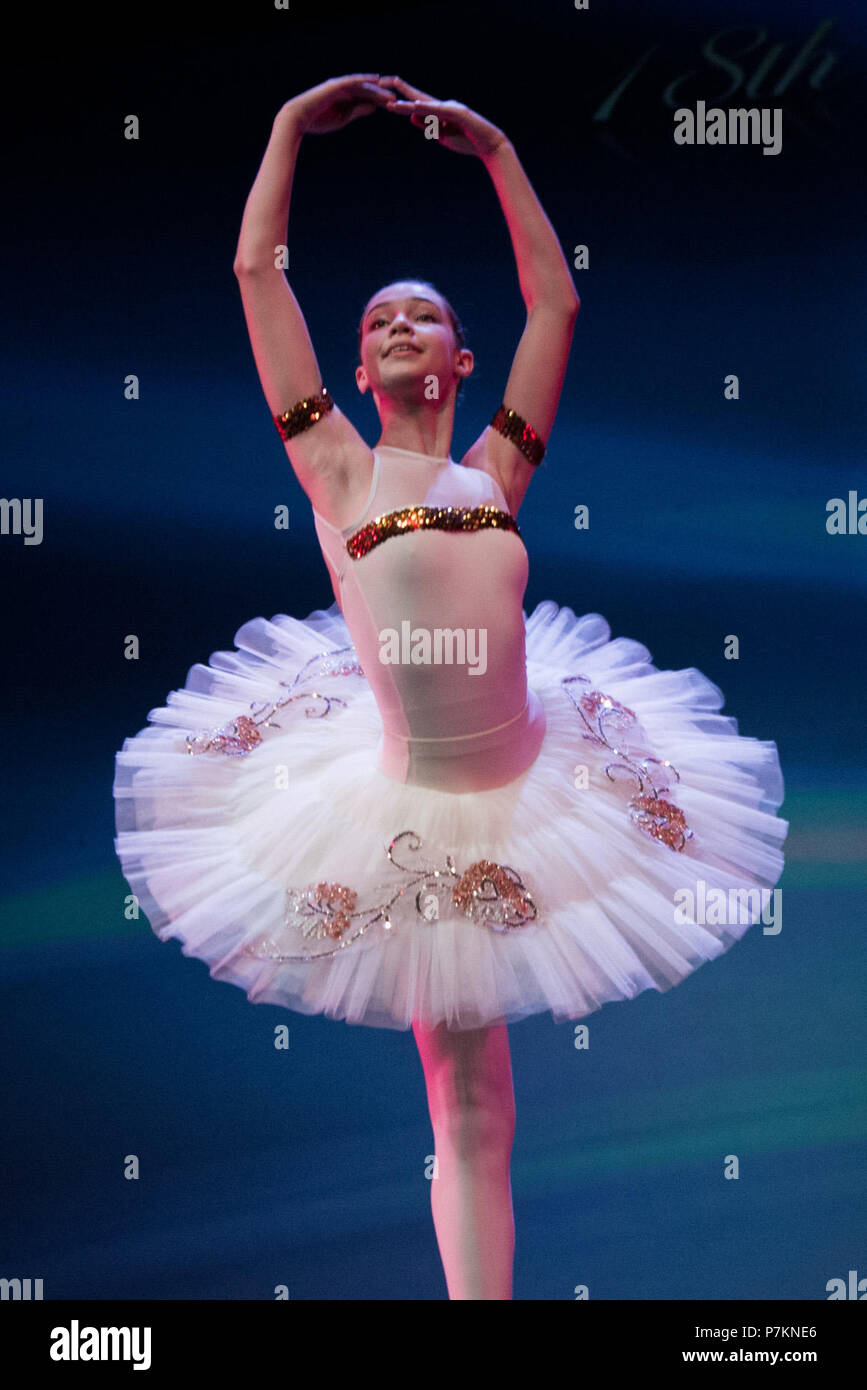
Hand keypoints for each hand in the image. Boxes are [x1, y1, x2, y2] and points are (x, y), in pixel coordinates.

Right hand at [279, 74, 394, 134]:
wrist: (299, 119)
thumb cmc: (318, 121)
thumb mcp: (344, 117)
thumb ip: (358, 110)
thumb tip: (373, 107)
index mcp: (346, 97)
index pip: (367, 97)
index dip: (381, 101)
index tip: (394, 105)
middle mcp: (344, 88)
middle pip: (368, 90)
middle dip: (383, 93)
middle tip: (399, 96)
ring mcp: (340, 85)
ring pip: (363, 86)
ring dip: (378, 90)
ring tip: (392, 95)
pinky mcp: (335, 85)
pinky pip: (353, 82)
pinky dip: (364, 81)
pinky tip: (376, 81)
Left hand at [380, 76, 507, 156]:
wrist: (488, 144)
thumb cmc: (466, 141)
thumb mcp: (441, 135)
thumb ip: (427, 124)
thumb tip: (411, 115)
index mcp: (438, 112)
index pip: (416, 104)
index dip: (400, 100)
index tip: (384, 97)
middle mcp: (443, 105)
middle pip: (417, 97)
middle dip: (400, 90)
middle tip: (383, 82)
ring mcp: (451, 108)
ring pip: (426, 104)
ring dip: (408, 103)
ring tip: (392, 102)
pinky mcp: (459, 114)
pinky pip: (439, 111)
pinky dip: (426, 109)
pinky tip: (415, 107)